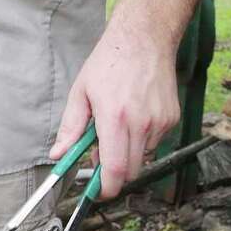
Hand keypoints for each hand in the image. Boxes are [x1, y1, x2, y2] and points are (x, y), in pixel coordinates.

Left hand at [49, 24, 179, 199]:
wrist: (143, 39)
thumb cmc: (109, 63)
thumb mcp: (81, 93)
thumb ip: (70, 128)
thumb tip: (59, 154)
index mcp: (114, 119)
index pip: (115, 170)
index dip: (106, 189)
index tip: (97, 191)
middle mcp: (141, 124)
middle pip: (131, 171)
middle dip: (114, 172)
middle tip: (100, 154)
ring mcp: (160, 122)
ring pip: (142, 157)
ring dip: (128, 153)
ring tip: (117, 125)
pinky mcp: (172, 118)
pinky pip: (154, 142)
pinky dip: (141, 138)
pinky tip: (134, 115)